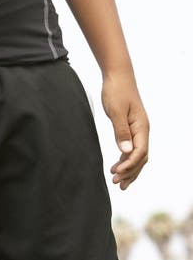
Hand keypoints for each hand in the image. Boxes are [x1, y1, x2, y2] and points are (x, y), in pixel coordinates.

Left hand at [101, 73, 148, 189]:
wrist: (117, 75)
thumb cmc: (116, 90)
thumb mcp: (116, 110)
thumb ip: (121, 131)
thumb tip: (126, 151)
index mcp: (141, 127)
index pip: (140, 152)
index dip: (130, 165)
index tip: (117, 173)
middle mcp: (143, 130)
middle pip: (141, 158)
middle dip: (130, 172)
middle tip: (117, 184)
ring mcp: (138, 130)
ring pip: (137, 155)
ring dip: (129, 169)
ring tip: (117, 181)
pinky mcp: (131, 128)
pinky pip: (132, 148)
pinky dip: (126, 159)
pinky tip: (118, 166)